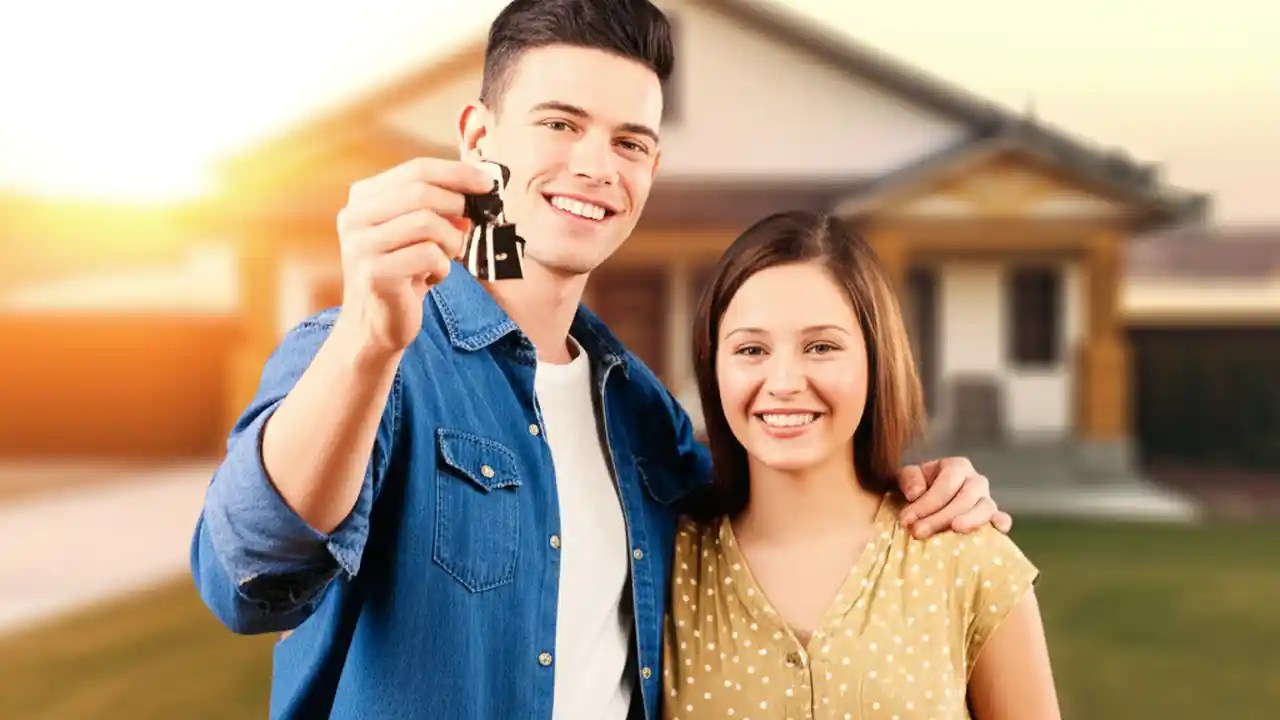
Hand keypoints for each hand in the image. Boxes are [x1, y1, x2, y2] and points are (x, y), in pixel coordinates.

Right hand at [333, 157, 493, 353]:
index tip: (487, 183)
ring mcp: (361, 246)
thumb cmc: (403, 273)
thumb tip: (477, 189)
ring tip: (445, 257)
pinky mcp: (375, 273)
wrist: (375, 325)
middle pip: (421, 192)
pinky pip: (428, 255)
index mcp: (363, 198)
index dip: (456, 173)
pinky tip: (432, 279)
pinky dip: (442, 267)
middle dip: (456, 206)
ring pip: (427, 222)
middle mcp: (354, 217)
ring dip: (450, 241)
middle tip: (467, 226)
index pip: (415, 169)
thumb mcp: (418, 233)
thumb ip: (439, 207)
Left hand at [896, 457, 1012, 538]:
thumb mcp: (908, 476)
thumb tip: (916, 494)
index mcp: (957, 466)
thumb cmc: (920, 487)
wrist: (931, 500)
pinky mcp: (993, 516)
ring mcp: (987, 499)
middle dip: (940, 517)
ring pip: (986, 507)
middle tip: (919, 532)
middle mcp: (975, 480)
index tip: (906, 520)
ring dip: (971, 519)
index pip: (946, 484)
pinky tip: (997, 530)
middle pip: (965, 498)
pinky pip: (1002, 518)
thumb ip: (909, 479)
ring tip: (956, 529)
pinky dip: (1001, 523)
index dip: (926, 503)